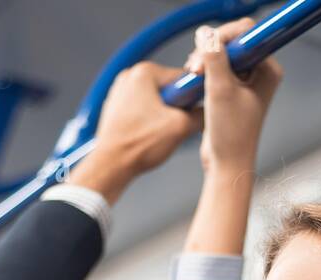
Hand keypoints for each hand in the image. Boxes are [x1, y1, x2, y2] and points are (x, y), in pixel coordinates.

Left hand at [67, 62, 202, 204]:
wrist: (110, 166)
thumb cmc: (138, 145)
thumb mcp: (181, 128)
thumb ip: (201, 114)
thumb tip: (211, 111)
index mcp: (145, 72)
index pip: (183, 77)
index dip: (194, 97)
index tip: (192, 112)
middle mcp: (130, 76)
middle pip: (169, 89)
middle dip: (176, 108)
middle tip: (173, 126)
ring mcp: (120, 92)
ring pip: (156, 100)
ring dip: (164, 116)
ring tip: (159, 133)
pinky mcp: (115, 108)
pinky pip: (142, 110)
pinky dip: (149, 122)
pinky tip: (148, 136)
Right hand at [183, 18, 282, 174]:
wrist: (226, 164)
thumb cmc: (231, 135)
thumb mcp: (220, 90)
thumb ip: (213, 58)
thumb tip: (206, 34)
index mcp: (268, 70)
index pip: (246, 33)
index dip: (223, 37)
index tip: (206, 52)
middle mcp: (260, 73)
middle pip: (232, 41)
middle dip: (211, 50)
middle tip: (196, 67)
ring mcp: (246, 81)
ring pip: (221, 54)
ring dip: (204, 60)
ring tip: (194, 75)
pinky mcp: (232, 89)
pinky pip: (215, 68)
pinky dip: (203, 70)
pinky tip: (195, 80)